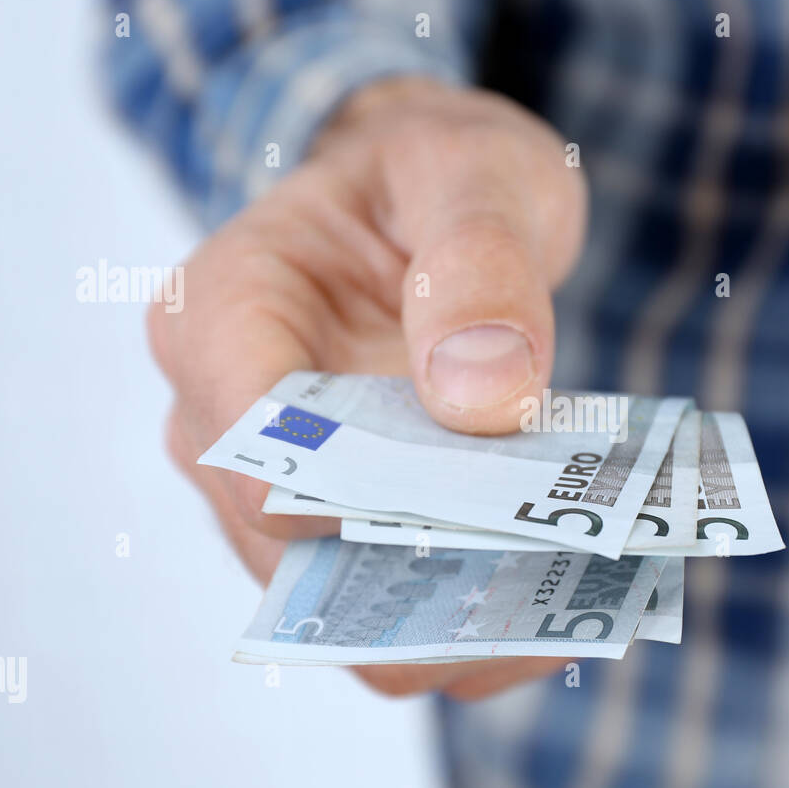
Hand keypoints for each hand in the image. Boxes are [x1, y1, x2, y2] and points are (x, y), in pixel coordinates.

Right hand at [150, 77, 586, 699]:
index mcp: (220, 314)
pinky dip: (459, 615)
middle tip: (560, 587)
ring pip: (340, 603)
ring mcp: (263, 484)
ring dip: (450, 615)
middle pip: (299, 553)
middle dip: (424, 579)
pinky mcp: (324, 522)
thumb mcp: (472, 173)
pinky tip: (551, 594)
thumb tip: (482, 398)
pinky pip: (378, 603)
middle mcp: (215, 419)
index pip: (258, 454)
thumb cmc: (432, 172)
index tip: (493, 520)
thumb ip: (480, 264)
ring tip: (573, 598)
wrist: (424, 198)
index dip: (363, 509)